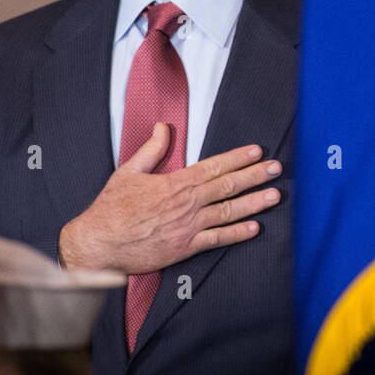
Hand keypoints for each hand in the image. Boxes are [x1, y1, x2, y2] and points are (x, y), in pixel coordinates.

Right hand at [59, 122, 280, 272]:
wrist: (98, 244)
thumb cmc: (111, 209)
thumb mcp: (128, 171)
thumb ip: (151, 149)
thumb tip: (165, 127)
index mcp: (175, 183)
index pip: (214, 166)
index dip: (238, 158)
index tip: (257, 151)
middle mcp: (187, 203)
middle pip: (228, 186)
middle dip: (255, 175)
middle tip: (276, 168)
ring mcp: (188, 226)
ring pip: (229, 211)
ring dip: (254, 203)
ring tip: (275, 195)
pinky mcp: (185, 247)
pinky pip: (217, 239)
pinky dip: (237, 234)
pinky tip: (255, 228)